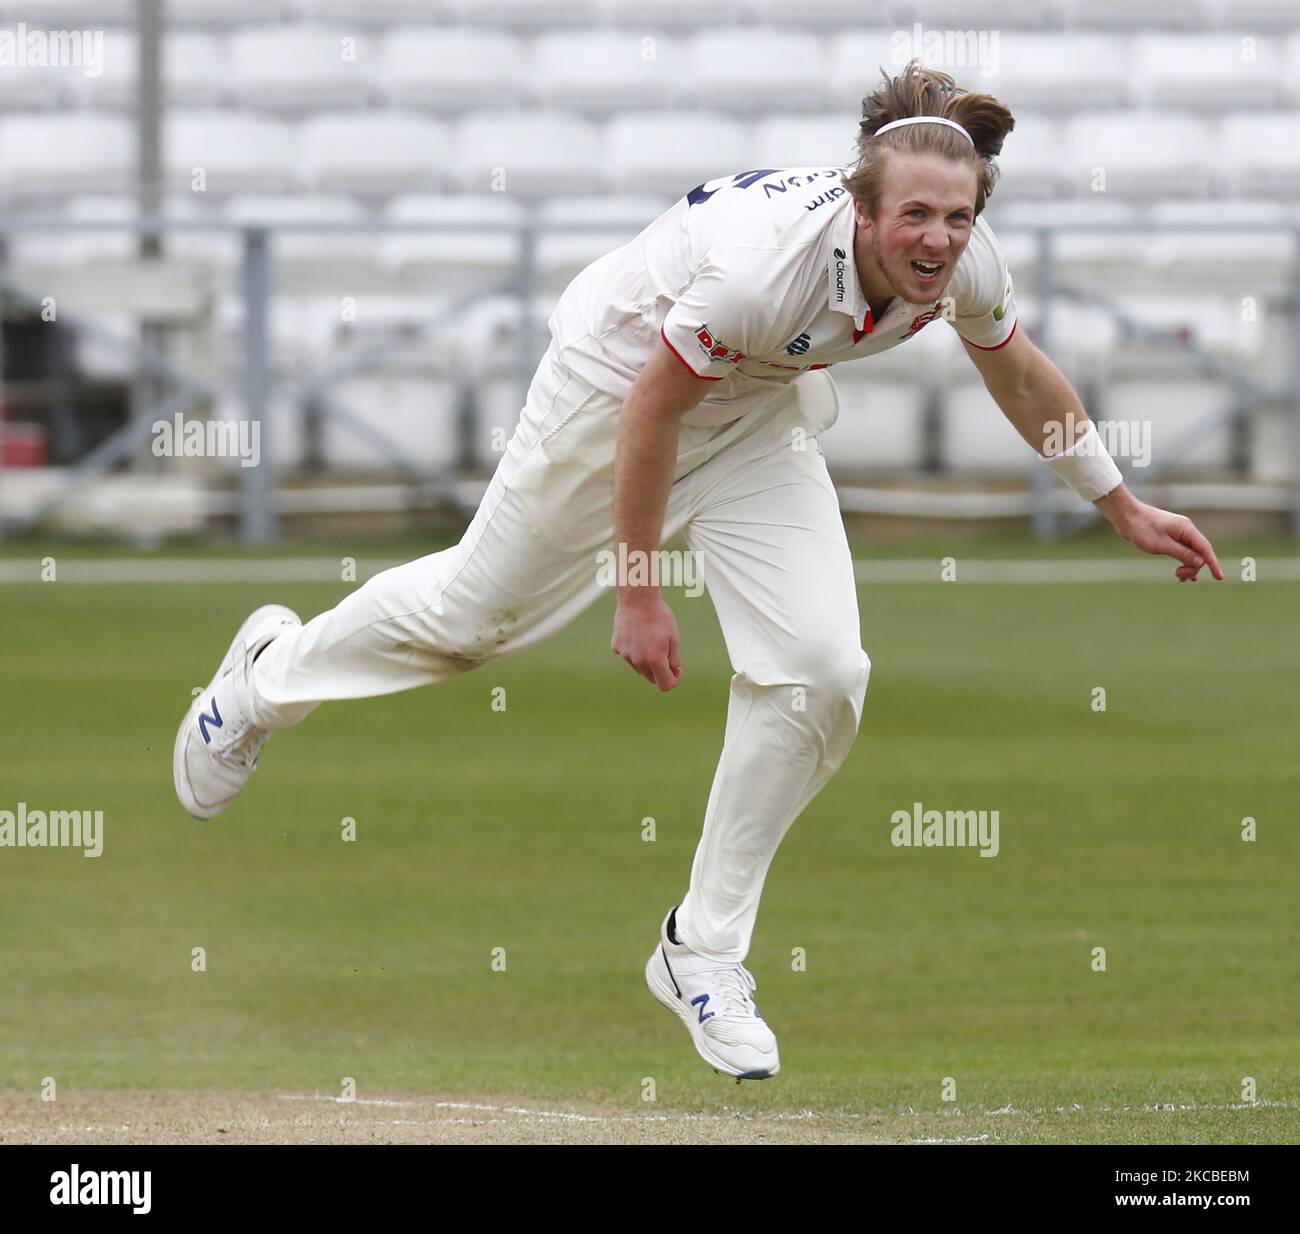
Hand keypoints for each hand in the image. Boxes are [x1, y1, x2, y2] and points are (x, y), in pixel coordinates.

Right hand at [611, 590, 681, 689]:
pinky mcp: (617, 647)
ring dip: (647, 660)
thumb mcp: (674, 637)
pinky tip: (638, 634)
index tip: (677, 670)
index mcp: (655, 660)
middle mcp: (638, 661)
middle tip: (666, 654)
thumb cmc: (659, 616)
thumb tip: (673, 672)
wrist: (637, 598)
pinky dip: (634, 650)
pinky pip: (628, 655)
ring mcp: (625, 655)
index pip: (665, 685)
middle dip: (660, 671)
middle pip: (651, 678)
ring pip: (639, 667)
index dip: (674, 680)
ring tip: (650, 639)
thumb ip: (674, 659)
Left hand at [1100, 490, 1224, 581]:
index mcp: (1186, 529)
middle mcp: (1185, 529)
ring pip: (1190, 552)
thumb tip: (1200, 562)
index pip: (1205, 549)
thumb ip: (1182, 554)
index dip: (1213, 564)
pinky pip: (1182, 550)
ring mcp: (1177, 532)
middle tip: (1179, 577)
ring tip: (1180, 578)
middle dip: (1193, 567)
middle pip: (1198, 552)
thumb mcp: (1162, 545)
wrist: (1126, 515)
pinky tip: (1183, 571)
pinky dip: (1183, 560)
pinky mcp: (1169, 535)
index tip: (1219, 577)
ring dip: (1187, 566)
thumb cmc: (1142, 529)